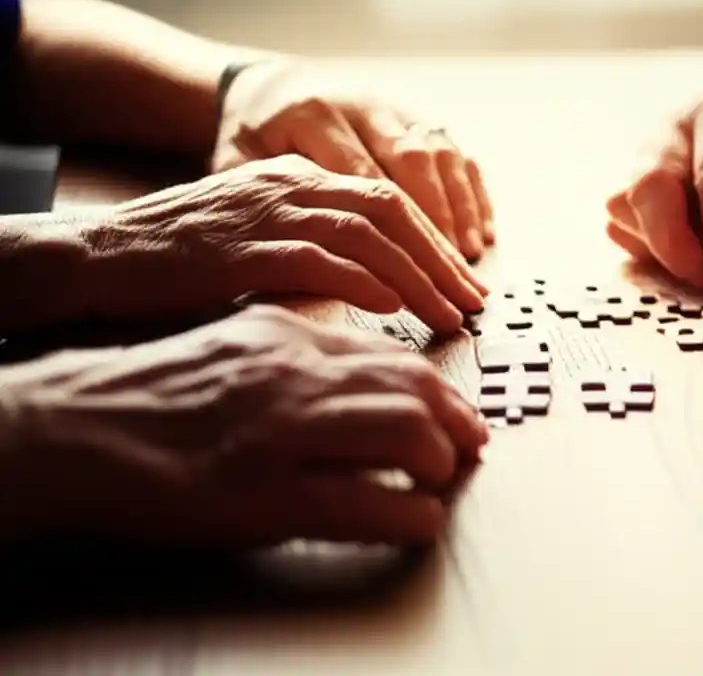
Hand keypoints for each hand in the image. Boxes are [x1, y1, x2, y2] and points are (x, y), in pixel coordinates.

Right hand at [0, 305, 486, 544]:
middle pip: (414, 387)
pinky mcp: (265, 495)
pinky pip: (370, 505)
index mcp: (289, 337)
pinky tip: (422, 520)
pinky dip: (413, 516)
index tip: (460, 410)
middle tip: (471, 447)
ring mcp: (282, 433)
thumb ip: (300, 348)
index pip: (394, 354)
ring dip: (442, 463)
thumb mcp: (237, 343)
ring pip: (405, 434)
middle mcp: (294, 375)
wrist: (75, 426)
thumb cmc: (152, 391)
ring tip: (446, 481)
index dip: (442, 387)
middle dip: (458, 422)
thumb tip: (361, 372)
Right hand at [77, 155, 484, 332]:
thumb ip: (316, 252)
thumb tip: (382, 291)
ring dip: (416, 277)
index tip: (466, 282)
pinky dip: (360, 280)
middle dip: (441, 260)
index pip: (389, 201)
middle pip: (391, 212)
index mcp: (298, 178)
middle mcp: (290, 185)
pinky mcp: (242, 247)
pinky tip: (390, 305)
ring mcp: (266, 212)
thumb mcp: (260, 241)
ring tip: (447, 315)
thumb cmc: (182, 261)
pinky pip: (316, 257)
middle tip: (474, 302)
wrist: (100, 256)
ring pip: (366, 234)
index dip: (436, 243)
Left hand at [214, 61, 494, 259]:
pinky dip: (474, 195)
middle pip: (413, 165)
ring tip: (469, 263)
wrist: (268, 85)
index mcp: (316, 115)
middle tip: (451, 278)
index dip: (388, 229)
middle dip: (437, 226)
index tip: (404, 276)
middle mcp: (366, 106)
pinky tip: (483, 234)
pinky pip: (458, 154)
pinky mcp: (420, 117)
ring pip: (442, 158)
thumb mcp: (240, 165)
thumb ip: (267, 201)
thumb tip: (296, 256)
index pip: (363, 177)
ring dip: (461, 213)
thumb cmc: (252, 136)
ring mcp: (399, 109)